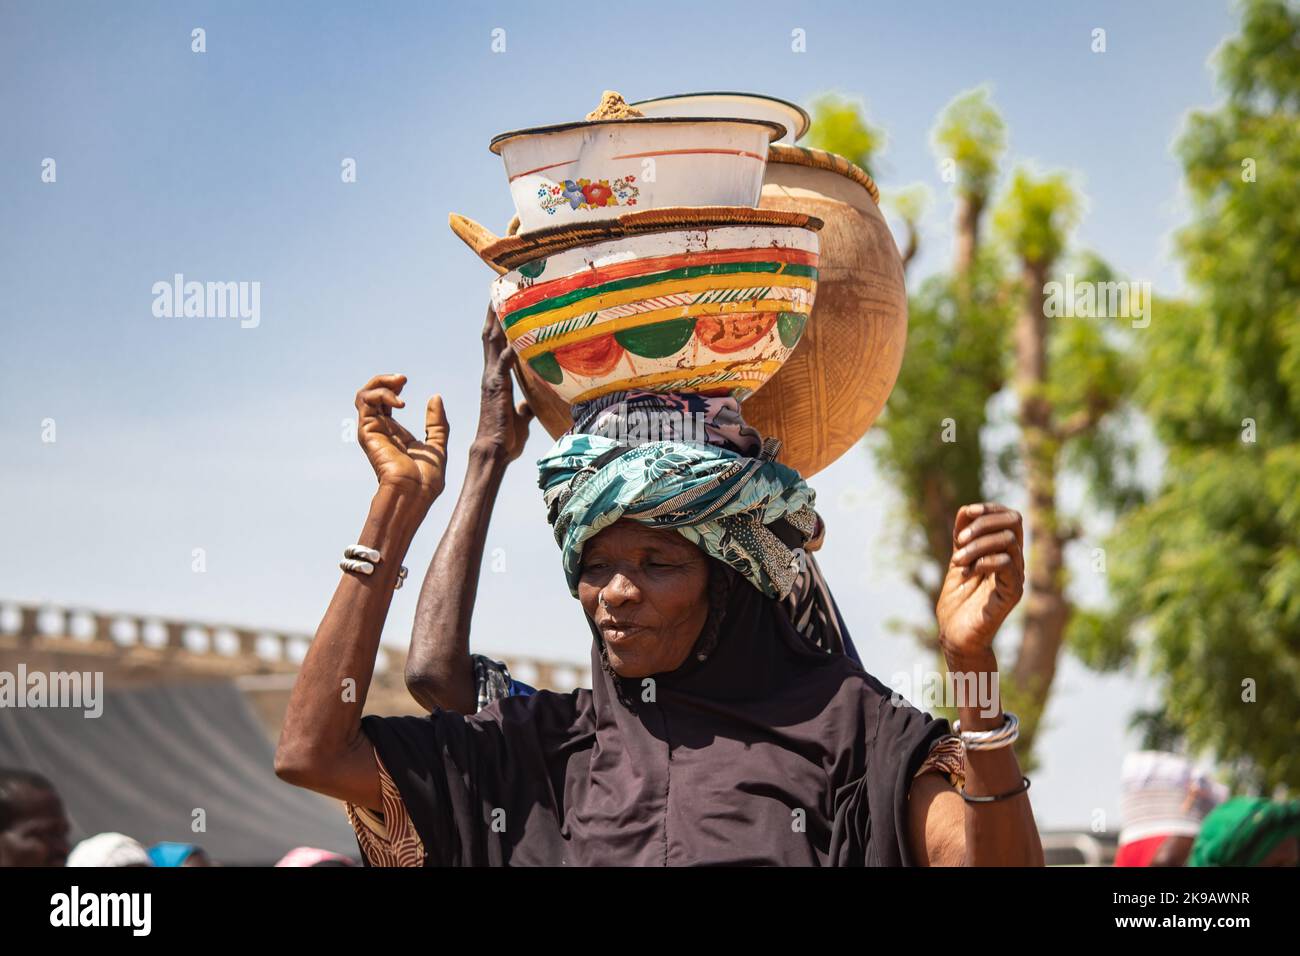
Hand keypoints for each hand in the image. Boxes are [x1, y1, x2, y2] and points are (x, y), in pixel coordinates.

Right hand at [355, 374, 448, 502]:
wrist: (414, 492)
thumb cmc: (425, 478)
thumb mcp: (438, 444)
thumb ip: (436, 422)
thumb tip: (435, 397)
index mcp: (394, 433)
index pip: (385, 402)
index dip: (392, 387)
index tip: (405, 381)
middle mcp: (380, 430)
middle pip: (371, 395)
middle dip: (385, 380)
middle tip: (403, 379)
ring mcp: (372, 430)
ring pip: (363, 396)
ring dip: (380, 382)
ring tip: (400, 383)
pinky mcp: (367, 431)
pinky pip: (365, 402)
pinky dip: (382, 394)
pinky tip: (400, 401)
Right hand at [475, 306, 533, 462]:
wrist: (496, 450)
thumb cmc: (508, 436)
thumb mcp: (521, 417)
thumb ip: (525, 406)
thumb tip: (531, 404)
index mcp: (497, 377)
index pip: (496, 344)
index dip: (498, 323)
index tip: (502, 303)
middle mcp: (491, 373)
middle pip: (490, 336)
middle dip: (493, 312)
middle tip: (498, 289)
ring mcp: (492, 379)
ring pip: (492, 343)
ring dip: (496, 321)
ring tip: (500, 299)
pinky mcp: (497, 388)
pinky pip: (503, 363)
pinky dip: (509, 349)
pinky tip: (515, 335)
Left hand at [935, 503, 1023, 662]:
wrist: (955, 636)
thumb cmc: (957, 602)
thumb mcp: (958, 561)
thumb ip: (963, 537)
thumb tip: (966, 510)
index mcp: (1003, 552)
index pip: (1009, 516)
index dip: (990, 508)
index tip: (967, 512)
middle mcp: (1014, 561)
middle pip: (1014, 521)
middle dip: (984, 522)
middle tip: (960, 540)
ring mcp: (1016, 577)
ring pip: (1008, 540)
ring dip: (977, 545)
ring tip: (957, 561)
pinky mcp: (1013, 593)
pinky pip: (1008, 563)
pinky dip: (985, 560)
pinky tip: (969, 571)